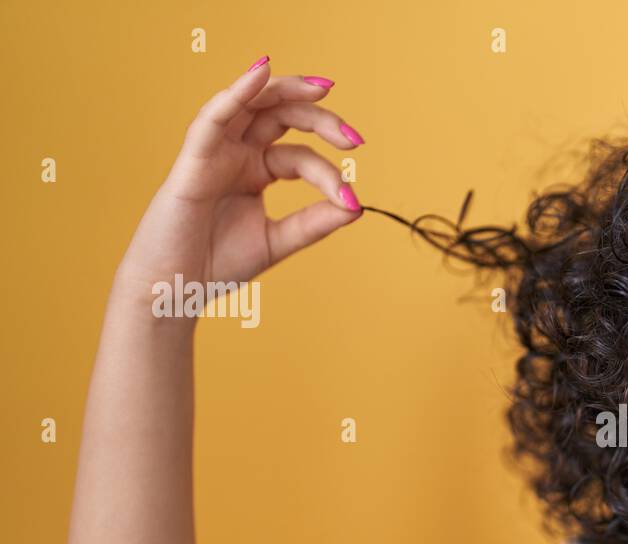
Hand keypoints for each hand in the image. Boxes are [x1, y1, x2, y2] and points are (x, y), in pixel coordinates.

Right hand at [113, 56, 363, 304]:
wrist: (175, 291)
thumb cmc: (217, 265)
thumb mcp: (278, 241)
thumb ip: (314, 223)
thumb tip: (357, 206)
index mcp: (256, 171)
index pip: (300, 157)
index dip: (329, 174)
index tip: (350, 202)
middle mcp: (235, 154)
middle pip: (280, 117)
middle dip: (319, 119)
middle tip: (353, 140)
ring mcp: (214, 153)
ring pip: (251, 105)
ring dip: (286, 91)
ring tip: (322, 89)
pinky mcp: (192, 161)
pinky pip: (213, 118)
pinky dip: (236, 93)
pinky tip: (260, 73)